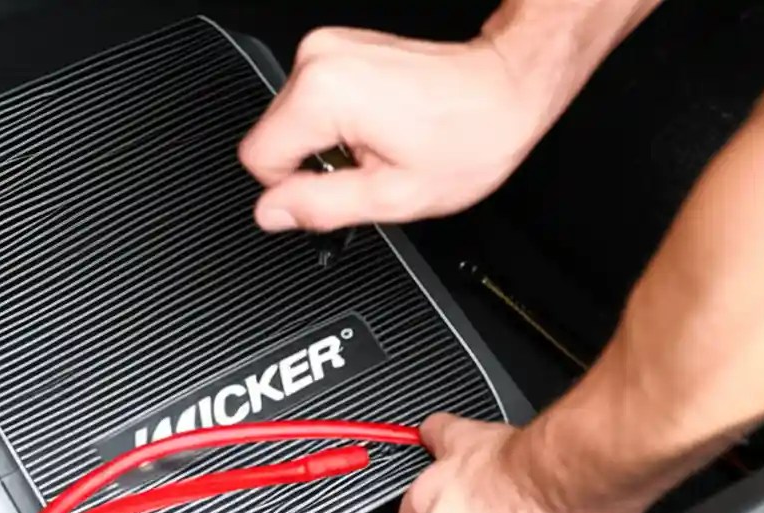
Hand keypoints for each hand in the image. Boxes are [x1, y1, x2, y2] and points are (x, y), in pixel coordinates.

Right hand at [238, 27, 554, 231]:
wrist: (505, 90)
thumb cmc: (468, 137)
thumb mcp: (391, 197)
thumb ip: (319, 208)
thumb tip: (271, 213)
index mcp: (322, 94)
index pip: (258, 158)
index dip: (293, 187)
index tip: (338, 187)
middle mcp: (317, 59)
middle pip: (274, 135)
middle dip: (315, 162)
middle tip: (370, 166)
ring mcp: (329, 47)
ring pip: (293, 119)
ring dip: (330, 142)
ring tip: (381, 143)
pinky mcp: (342, 47)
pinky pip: (315, 100)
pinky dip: (340, 121)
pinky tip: (381, 125)